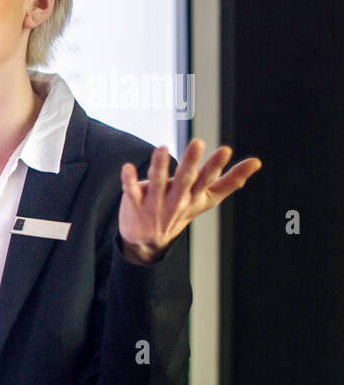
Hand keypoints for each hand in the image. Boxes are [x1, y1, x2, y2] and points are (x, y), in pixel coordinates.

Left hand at [118, 139, 261, 263]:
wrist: (147, 242)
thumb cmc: (180, 211)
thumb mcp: (207, 199)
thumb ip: (230, 180)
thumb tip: (257, 162)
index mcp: (194, 196)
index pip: (207, 180)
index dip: (216, 166)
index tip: (225, 150)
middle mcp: (176, 200)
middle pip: (184, 180)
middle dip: (191, 162)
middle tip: (198, 143)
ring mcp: (155, 203)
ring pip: (157, 183)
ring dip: (159, 166)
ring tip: (161, 148)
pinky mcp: (134, 202)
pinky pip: (131, 191)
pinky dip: (129, 181)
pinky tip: (127, 168)